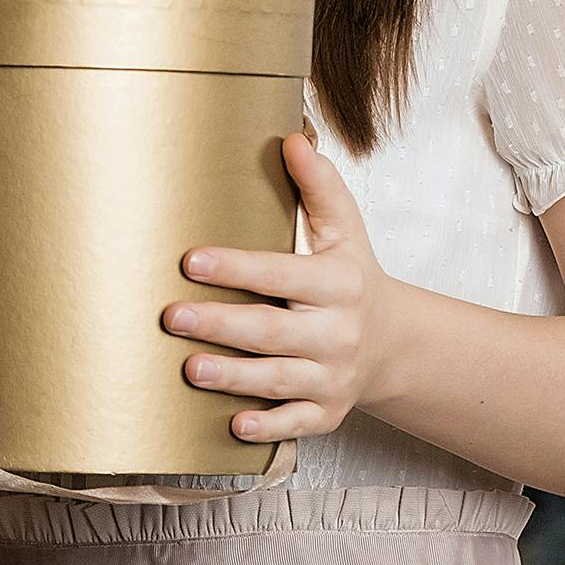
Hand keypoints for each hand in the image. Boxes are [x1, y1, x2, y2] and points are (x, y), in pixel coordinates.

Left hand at [163, 133, 392, 443]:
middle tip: (171, 317)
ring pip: (280, 380)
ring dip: (234, 377)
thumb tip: (291, 138)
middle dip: (221, 325)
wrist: (394, 344)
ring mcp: (334, 377)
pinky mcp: (328, 413)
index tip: (191, 260)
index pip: (283, 273)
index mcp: (338, 283)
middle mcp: (338, 332)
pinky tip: (233, 424)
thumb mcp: (345, 229)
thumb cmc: (351, 278)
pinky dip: (269, 427)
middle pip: (273, 332)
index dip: (238, 268)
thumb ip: (319, 185)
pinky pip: (298, 424)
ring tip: (189, 368)